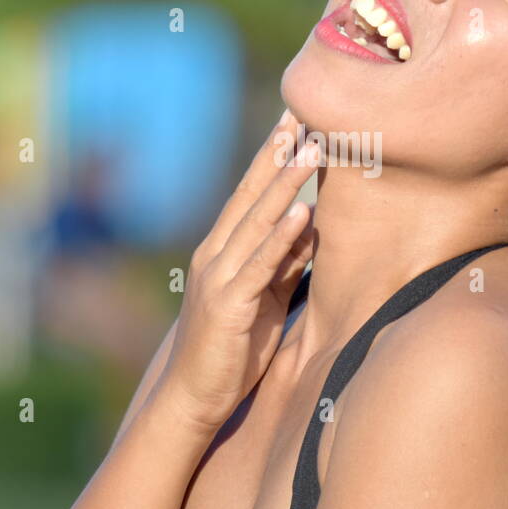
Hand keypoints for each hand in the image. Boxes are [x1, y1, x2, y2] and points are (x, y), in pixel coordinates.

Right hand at [155, 109, 318, 431]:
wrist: (194, 397)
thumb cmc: (233, 348)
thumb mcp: (265, 296)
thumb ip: (284, 261)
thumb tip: (312, 224)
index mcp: (224, 248)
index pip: (251, 190)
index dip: (274, 153)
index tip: (297, 118)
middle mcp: (217, 253)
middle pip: (252, 192)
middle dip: (279, 151)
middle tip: (303, 112)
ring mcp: (220, 277)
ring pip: (258, 220)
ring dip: (287, 183)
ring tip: (313, 149)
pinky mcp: (230, 305)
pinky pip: (261, 265)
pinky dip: (283, 238)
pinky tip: (304, 213)